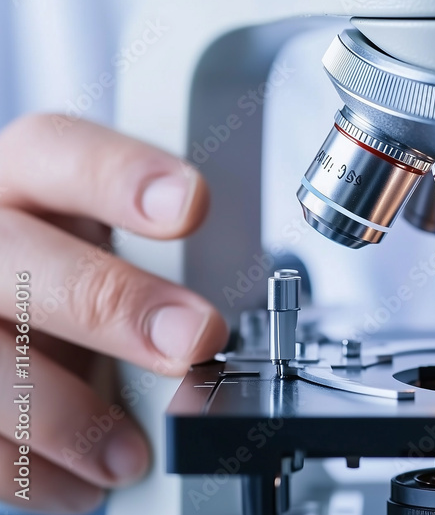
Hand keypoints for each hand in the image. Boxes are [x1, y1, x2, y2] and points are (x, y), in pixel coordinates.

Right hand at [0, 115, 227, 512]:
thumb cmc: (61, 285)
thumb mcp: (102, 252)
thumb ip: (151, 264)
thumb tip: (217, 323)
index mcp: (23, 185)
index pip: (55, 151)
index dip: (121, 174)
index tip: (192, 204)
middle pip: (20, 254)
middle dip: (111, 301)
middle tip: (192, 340)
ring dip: (65, 413)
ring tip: (128, 451)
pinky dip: (30, 472)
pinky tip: (81, 483)